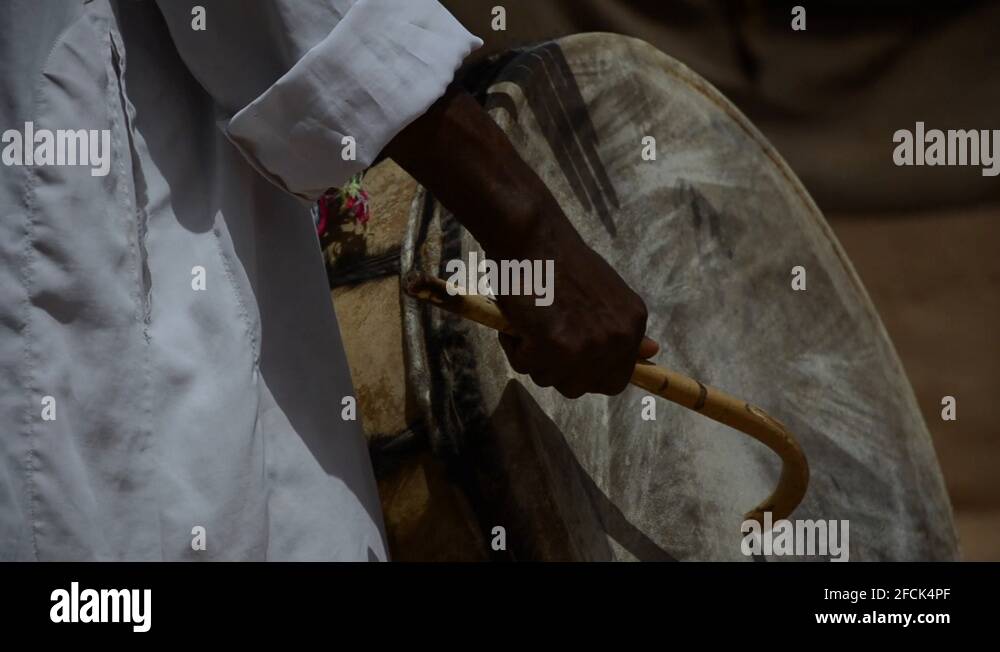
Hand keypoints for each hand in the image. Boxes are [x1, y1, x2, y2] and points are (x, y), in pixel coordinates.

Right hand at [386, 88, 658, 396]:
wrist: (533, 235)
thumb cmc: (560, 260)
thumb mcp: (605, 293)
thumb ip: (622, 327)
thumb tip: (654, 354)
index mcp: (632, 324)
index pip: (617, 379)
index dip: (587, 375)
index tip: (567, 358)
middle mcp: (617, 338)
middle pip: (580, 387)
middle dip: (555, 368)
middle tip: (542, 334)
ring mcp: (588, 346)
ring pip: (549, 379)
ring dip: (531, 356)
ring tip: (530, 319)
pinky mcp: (556, 346)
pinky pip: (525, 366)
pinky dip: (513, 346)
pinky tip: (518, 318)